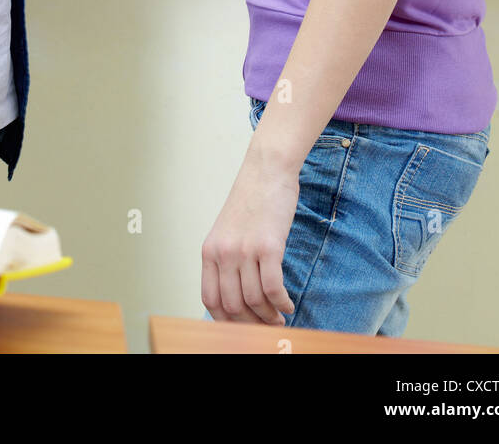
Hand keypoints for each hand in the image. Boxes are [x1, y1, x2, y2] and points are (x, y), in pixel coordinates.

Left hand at [202, 148, 298, 324]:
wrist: (266, 169)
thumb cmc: (252, 200)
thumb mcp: (228, 231)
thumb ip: (227, 259)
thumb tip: (237, 297)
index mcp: (210, 251)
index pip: (211, 300)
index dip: (226, 321)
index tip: (242, 328)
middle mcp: (223, 253)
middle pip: (233, 306)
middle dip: (251, 324)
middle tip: (266, 328)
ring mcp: (245, 250)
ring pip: (255, 301)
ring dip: (270, 317)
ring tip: (280, 318)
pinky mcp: (269, 246)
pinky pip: (273, 289)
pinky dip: (282, 303)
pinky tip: (288, 304)